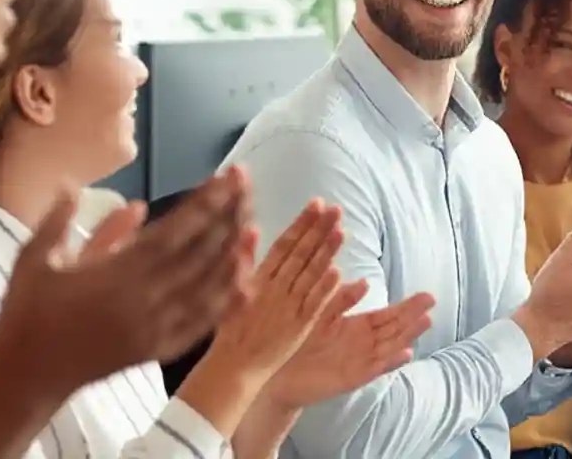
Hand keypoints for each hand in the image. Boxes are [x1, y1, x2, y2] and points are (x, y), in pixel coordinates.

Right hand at [0, 166, 252, 398]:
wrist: (26, 372)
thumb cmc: (28, 310)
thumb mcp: (36, 256)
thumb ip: (65, 218)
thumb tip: (113, 195)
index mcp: (115, 273)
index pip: (175, 231)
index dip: (206, 203)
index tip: (227, 178)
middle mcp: (143, 299)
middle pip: (200, 253)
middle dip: (227, 216)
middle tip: (247, 187)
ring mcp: (154, 327)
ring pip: (208, 287)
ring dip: (234, 254)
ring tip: (252, 223)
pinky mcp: (158, 349)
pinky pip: (202, 324)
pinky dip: (227, 302)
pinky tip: (246, 281)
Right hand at [207, 200, 345, 379]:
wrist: (233, 366)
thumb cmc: (231, 329)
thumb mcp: (231, 289)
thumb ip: (244, 259)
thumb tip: (249, 228)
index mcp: (258, 278)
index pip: (284, 243)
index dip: (301, 223)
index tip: (316, 204)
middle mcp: (274, 289)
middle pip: (300, 254)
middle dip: (318, 230)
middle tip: (335, 209)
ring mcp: (288, 307)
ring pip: (310, 275)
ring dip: (327, 252)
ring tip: (341, 231)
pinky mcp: (299, 326)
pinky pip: (314, 304)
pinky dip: (325, 288)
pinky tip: (338, 271)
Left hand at [265, 280, 435, 407]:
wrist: (280, 375)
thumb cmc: (302, 343)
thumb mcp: (322, 315)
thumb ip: (342, 300)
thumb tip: (366, 282)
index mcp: (358, 327)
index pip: (389, 315)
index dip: (408, 307)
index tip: (428, 295)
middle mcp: (364, 344)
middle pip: (395, 328)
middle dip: (413, 315)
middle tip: (432, 301)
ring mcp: (361, 361)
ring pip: (390, 346)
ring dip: (408, 335)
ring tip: (426, 321)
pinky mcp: (352, 378)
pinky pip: (374, 369)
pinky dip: (390, 362)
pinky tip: (405, 354)